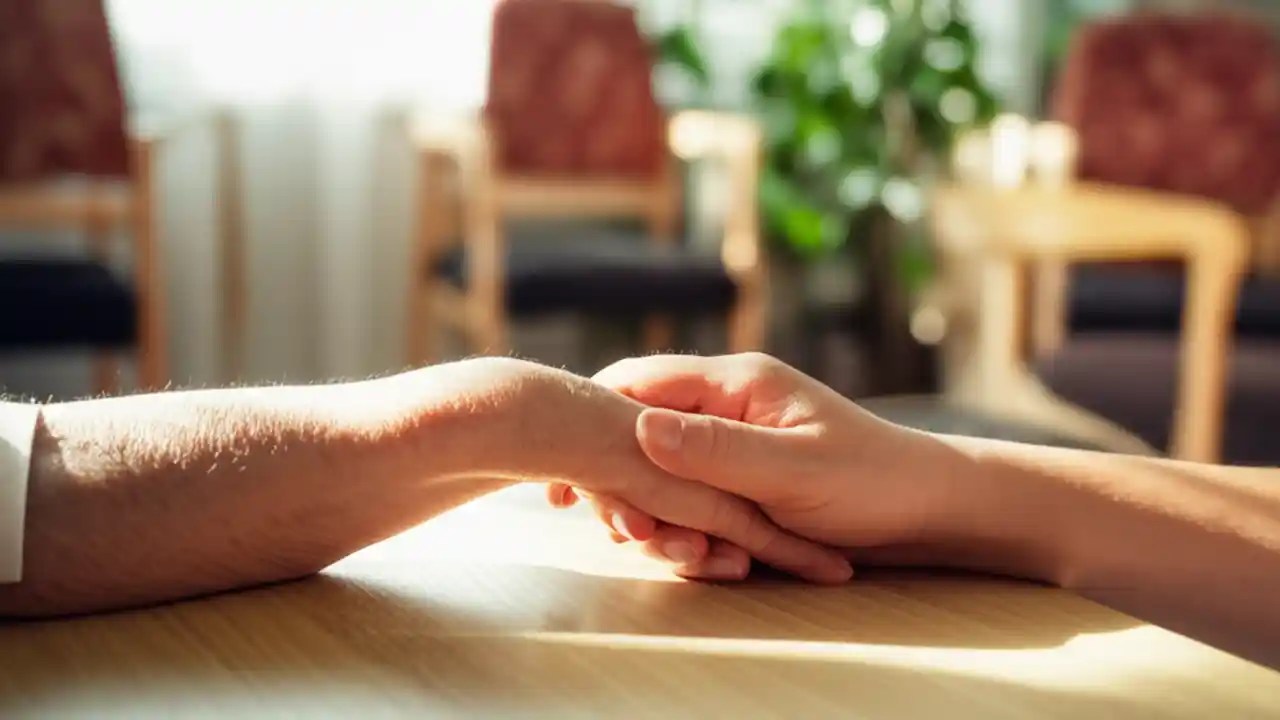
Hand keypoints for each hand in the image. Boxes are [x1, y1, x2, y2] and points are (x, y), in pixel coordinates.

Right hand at [418, 357, 851, 583]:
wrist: (929, 509)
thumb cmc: (871, 481)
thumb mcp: (791, 469)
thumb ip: (714, 449)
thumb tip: (637, 427)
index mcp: (735, 384)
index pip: (640, 385)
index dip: (596, 423)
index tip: (566, 473)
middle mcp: (727, 406)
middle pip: (641, 434)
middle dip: (630, 487)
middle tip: (629, 533)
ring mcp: (733, 441)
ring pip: (661, 472)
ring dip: (663, 516)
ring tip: (684, 553)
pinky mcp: (742, 476)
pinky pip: (692, 496)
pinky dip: (691, 528)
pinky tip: (706, 557)